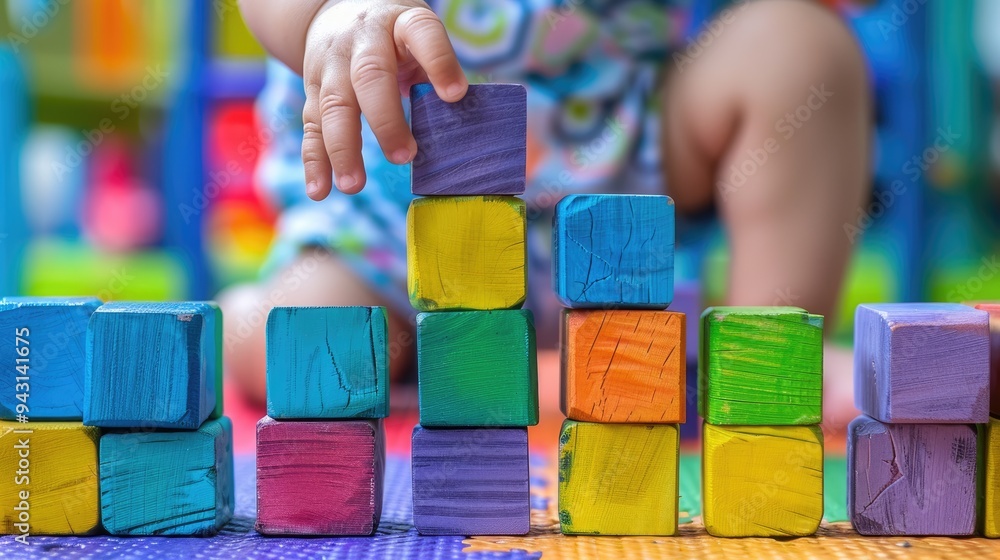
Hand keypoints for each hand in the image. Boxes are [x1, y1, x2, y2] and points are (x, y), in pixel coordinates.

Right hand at [302, 0, 467, 198]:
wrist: (339, 9)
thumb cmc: (395, 34)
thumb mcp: (419, 35)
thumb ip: (435, 69)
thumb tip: (459, 115)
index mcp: (400, 23)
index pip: (421, 34)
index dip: (439, 62)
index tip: (455, 95)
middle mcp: (362, 40)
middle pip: (369, 77)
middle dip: (385, 120)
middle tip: (403, 156)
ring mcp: (332, 65)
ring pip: (334, 105)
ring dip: (342, 149)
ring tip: (354, 185)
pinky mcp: (313, 90)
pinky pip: (311, 126)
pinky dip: (314, 161)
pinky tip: (319, 191)